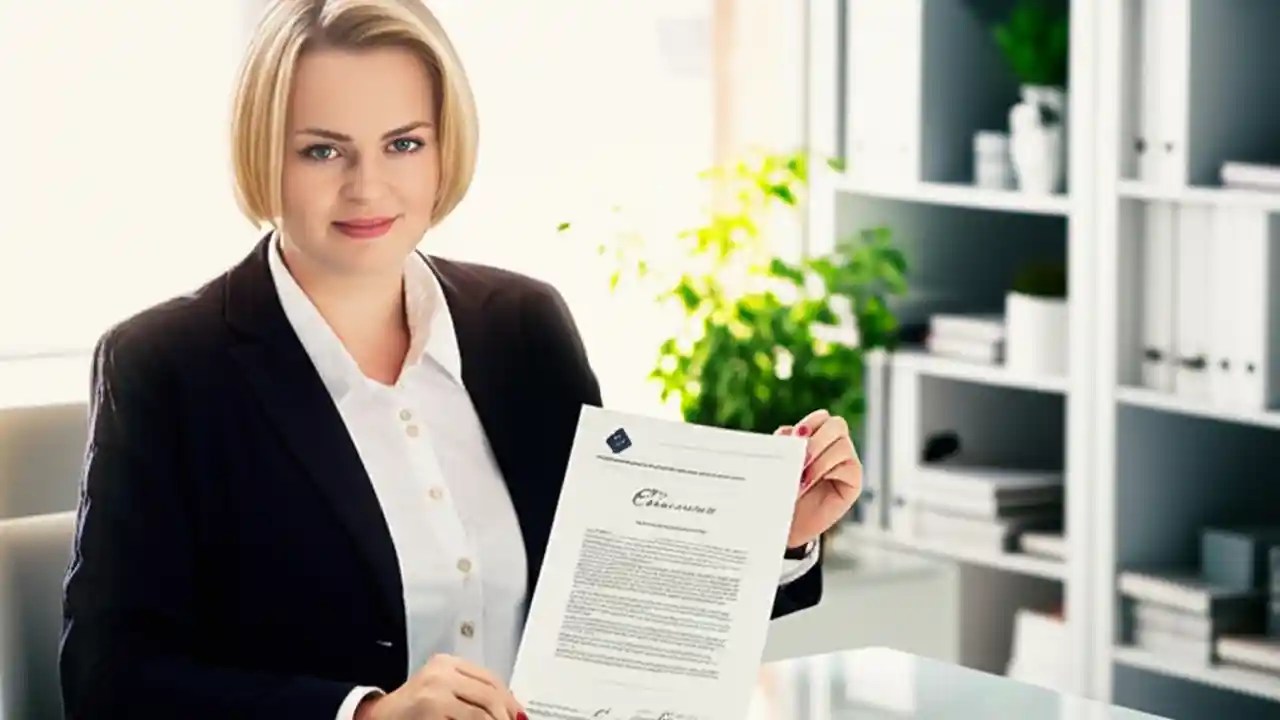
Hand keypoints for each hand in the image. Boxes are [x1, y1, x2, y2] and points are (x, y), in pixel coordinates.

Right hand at [355, 654, 525, 719]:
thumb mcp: (441, 692)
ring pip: (482, 713)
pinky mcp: (431, 708)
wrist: (375, 719)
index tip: (519, 714)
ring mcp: (435, 691)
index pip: (490, 679)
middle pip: (490, 695)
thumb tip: (511, 709)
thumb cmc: (410, 711)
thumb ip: (470, 694)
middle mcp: (442, 672)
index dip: (509, 700)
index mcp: (447, 663)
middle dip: (505, 716)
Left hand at [776, 409, 861, 548]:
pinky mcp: (854, 481)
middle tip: (800, 458)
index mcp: (817, 437)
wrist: (785, 523)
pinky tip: (809, 484)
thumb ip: (785, 445)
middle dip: (817, 439)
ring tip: (800, 478)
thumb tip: (787, 432)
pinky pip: (848, 466)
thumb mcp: (780, 463)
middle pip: (837, 425)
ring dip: (818, 460)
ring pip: (842, 445)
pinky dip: (826, 471)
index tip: (795, 437)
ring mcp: (847, 463)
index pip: (822, 417)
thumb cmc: (783, 491)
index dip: (810, 422)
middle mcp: (835, 447)